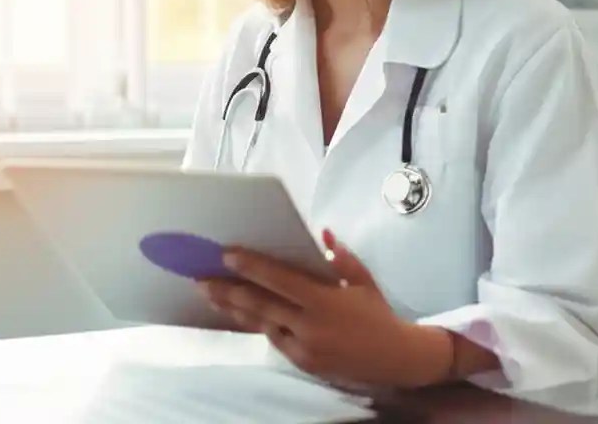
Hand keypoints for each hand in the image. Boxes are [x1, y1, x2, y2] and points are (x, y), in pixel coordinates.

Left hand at [197, 229, 452, 388]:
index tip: (227, 255)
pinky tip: (236, 312)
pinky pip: (272, 339)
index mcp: (325, 300)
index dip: (251, 267)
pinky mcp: (302, 363)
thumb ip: (340, 258)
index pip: (280, 280)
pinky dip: (254, 324)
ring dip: (233, 308)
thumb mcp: (363, 281)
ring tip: (209, 294)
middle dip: (228, 290)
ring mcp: (305, 347)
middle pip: (260, 304)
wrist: (396, 359)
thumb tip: (322, 234)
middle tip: (201, 277)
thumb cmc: (377, 313)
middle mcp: (311, 325)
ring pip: (261, 323)